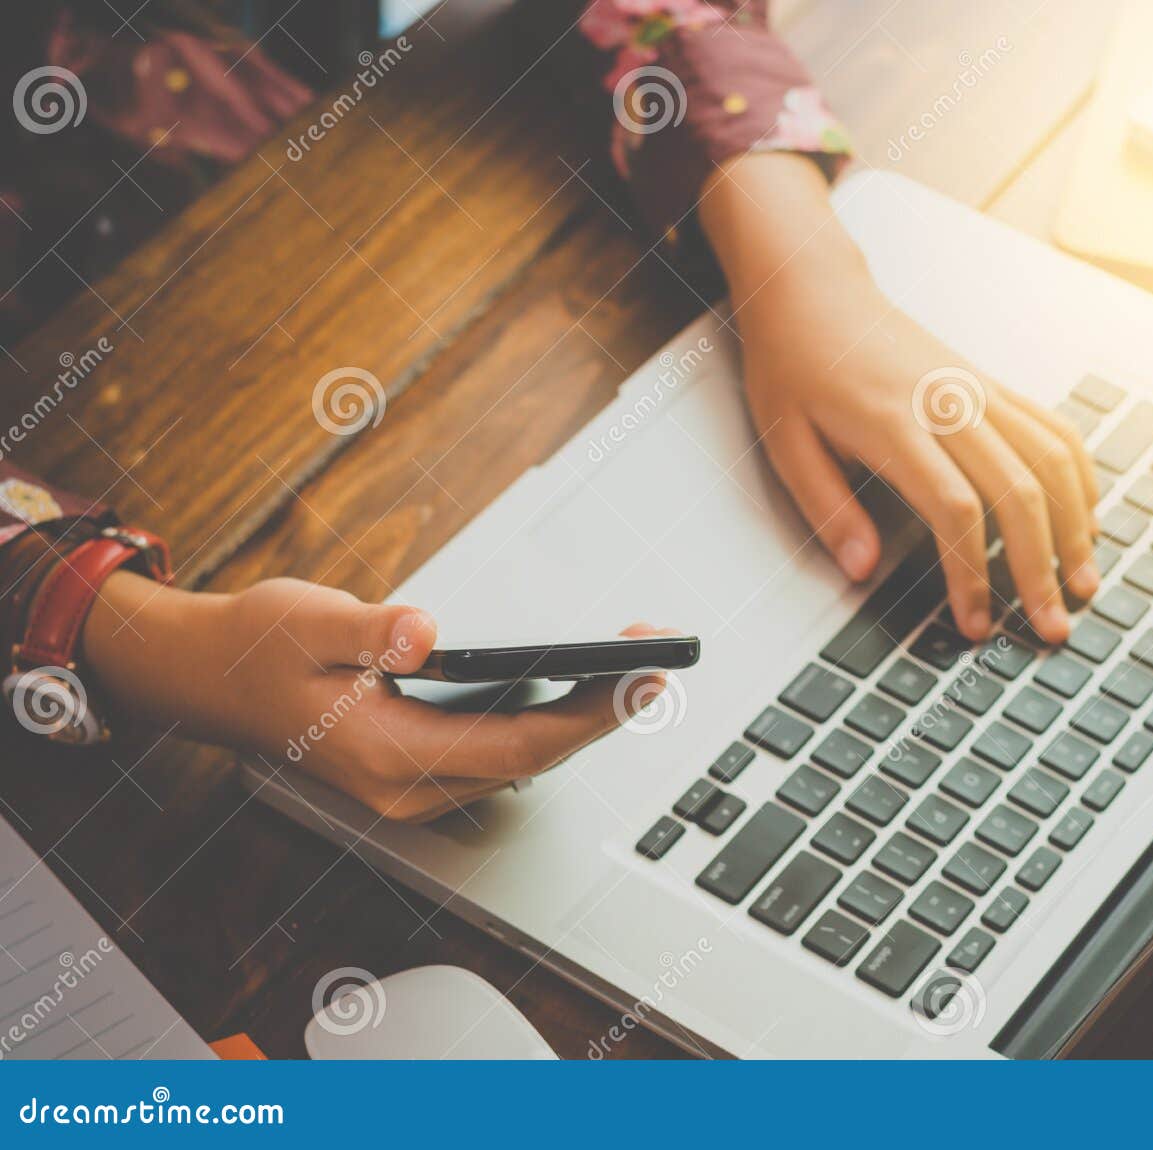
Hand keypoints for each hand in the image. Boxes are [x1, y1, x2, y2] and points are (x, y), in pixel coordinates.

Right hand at [83, 573, 670, 821]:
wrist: (209, 676)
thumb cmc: (257, 646)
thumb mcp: (305, 621)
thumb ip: (368, 629)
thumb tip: (425, 632)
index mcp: (387, 754)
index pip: (516, 746)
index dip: (589, 716)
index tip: (643, 680)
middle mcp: (408, 785)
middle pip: (534, 759)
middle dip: (604, 711)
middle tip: (660, 660)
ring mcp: (413, 785)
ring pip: (521, 761)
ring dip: (582, 717)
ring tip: (633, 664)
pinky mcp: (417, 769)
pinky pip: (500, 754)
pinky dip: (547, 721)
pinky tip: (578, 683)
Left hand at [700, 155, 1097, 643]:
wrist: (813, 288)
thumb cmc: (794, 363)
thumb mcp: (784, 441)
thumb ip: (826, 508)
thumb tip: (861, 571)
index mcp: (893, 422)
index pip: (955, 507)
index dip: (973, 572)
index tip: (976, 623)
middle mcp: (948, 401)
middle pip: (1018, 491)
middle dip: (1041, 567)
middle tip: (1051, 625)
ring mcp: (978, 389)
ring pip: (1051, 459)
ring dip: (1076, 527)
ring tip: (1083, 583)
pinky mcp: (991, 383)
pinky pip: (1054, 429)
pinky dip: (1079, 478)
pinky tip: (1085, 520)